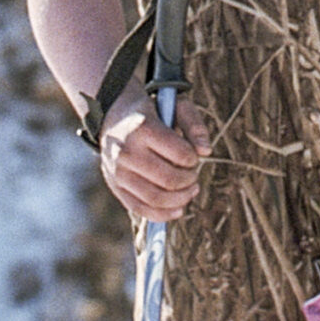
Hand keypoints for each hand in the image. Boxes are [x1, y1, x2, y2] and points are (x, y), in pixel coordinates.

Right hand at [99, 99, 211, 221]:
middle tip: (193, 175)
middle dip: (190, 180)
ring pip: (156, 199)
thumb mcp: (175, 105)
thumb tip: (205, 152)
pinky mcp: (115, 186)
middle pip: (170, 180)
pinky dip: (163, 215)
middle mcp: (126, 152)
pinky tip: (179, 209)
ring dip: (181, 199)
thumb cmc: (152, 113)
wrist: (114, 118)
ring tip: (191, 190)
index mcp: (143, 128)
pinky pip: (140, 209)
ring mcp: (118, 172)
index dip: (194, 159)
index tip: (192, 156)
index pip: (181, 155)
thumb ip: (195, 124)